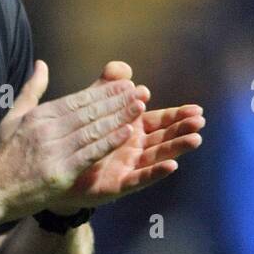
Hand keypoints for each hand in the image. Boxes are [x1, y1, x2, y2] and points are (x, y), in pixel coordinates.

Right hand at [0, 59, 147, 224]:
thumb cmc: (1, 157)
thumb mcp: (12, 118)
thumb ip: (31, 91)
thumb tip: (41, 64)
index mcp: (38, 115)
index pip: (77, 99)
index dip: (103, 91)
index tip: (124, 84)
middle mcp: (46, 129)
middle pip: (88, 111)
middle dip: (116, 101)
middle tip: (139, 91)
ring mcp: (53, 150)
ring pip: (93, 130)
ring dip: (118, 118)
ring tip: (139, 107)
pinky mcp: (59, 172)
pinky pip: (90, 153)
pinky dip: (109, 142)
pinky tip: (126, 133)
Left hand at [44, 61, 204, 215]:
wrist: (52, 171)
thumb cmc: (74, 139)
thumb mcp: (89, 108)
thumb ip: (104, 87)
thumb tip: (122, 68)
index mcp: (131, 129)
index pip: (159, 120)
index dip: (177, 115)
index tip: (196, 108)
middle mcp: (134, 149)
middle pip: (164, 137)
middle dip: (183, 129)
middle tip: (201, 120)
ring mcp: (128, 167)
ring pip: (157, 156)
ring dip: (176, 148)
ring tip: (196, 139)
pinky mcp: (118, 185)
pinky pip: (139, 178)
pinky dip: (155, 172)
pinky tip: (172, 166)